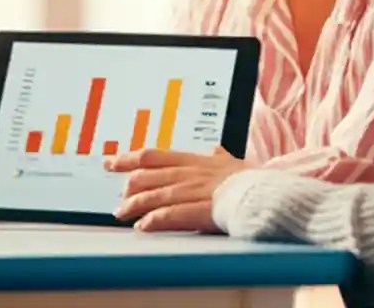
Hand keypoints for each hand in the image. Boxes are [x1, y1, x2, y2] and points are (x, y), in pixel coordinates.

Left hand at [105, 147, 248, 231]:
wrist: (263, 193)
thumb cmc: (250, 180)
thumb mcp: (233, 162)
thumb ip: (219, 156)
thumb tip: (215, 148)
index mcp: (194, 161)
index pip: (153, 156)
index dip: (128, 158)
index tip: (111, 162)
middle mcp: (187, 174)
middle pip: (146, 176)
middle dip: (128, 187)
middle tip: (118, 198)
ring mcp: (191, 192)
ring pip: (153, 195)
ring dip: (134, 206)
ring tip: (122, 214)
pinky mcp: (197, 210)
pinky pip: (169, 214)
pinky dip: (153, 220)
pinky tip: (143, 225)